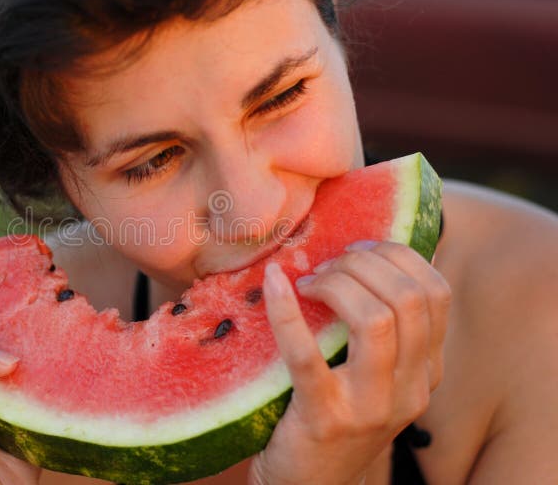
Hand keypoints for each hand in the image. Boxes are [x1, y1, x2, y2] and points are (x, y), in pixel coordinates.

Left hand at [250, 240, 451, 484]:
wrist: (311, 484)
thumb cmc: (336, 413)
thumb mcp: (375, 375)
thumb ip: (383, 328)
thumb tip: (365, 254)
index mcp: (427, 371)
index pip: (436, 293)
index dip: (398, 256)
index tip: (358, 247)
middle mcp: (411, 390)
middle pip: (407, 299)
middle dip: (363, 263)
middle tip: (326, 264)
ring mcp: (371, 407)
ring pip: (376, 320)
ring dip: (338, 283)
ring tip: (308, 281)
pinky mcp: (325, 418)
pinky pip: (307, 353)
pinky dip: (286, 309)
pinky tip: (272, 282)